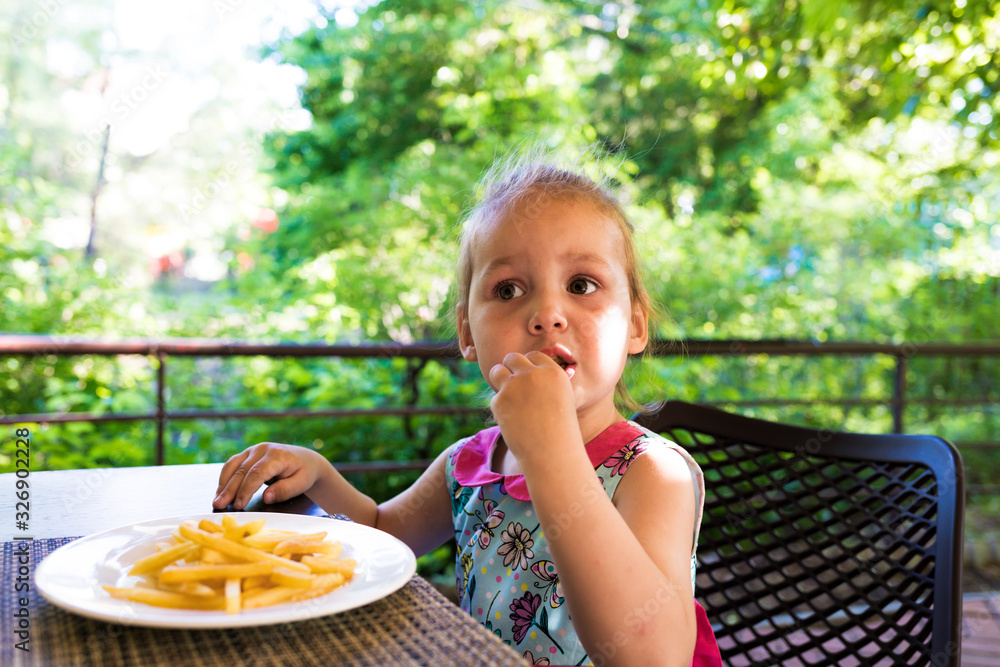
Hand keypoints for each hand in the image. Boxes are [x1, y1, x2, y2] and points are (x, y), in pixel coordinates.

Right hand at [213, 443, 326, 509]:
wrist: (305, 459)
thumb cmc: (303, 472)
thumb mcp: (301, 483)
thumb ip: (285, 490)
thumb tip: (267, 497)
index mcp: (277, 455)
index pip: (257, 473)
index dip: (246, 489)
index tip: (239, 505)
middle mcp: (263, 449)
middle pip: (242, 470)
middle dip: (230, 490)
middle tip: (220, 505)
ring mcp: (253, 450)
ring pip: (233, 466)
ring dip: (223, 484)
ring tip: (217, 501)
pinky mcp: (247, 454)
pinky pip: (232, 464)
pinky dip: (225, 478)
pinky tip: (221, 491)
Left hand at [488, 351, 579, 466]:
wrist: (552, 452)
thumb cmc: (560, 430)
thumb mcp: (562, 399)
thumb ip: (544, 383)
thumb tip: (525, 372)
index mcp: (552, 371)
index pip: (533, 355)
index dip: (528, 366)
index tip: (528, 378)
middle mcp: (532, 374)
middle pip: (512, 357)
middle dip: (510, 367)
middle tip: (512, 384)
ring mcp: (514, 386)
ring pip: (496, 370)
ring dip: (499, 380)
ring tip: (508, 397)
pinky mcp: (499, 400)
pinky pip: (495, 398)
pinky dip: (501, 408)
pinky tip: (513, 422)